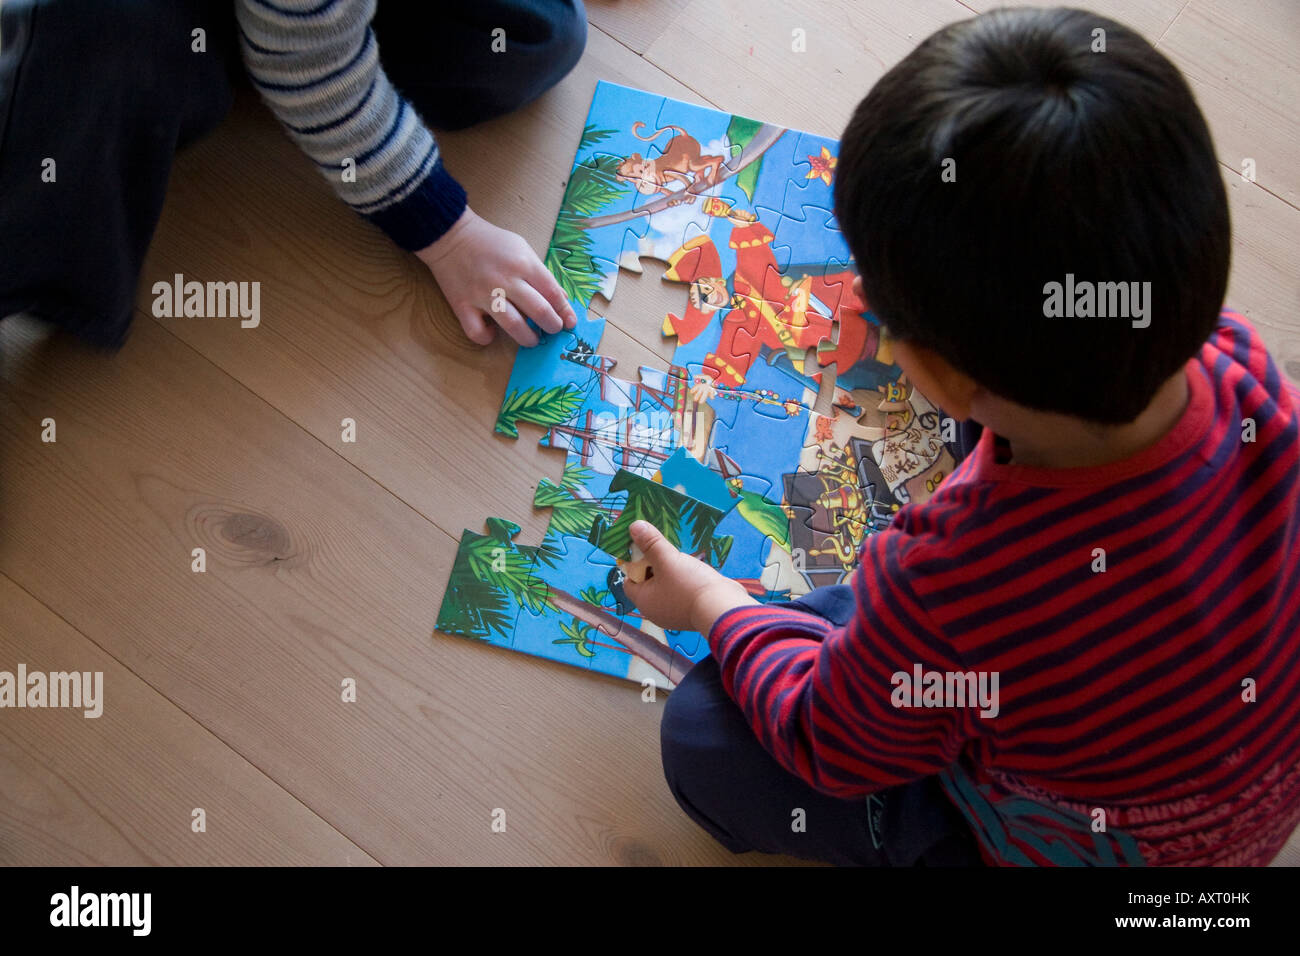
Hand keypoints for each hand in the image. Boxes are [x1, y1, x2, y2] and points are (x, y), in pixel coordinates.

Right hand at [416, 207, 575, 346]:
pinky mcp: (462, 305)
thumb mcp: (522, 249)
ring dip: (528, 338)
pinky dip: (487, 338)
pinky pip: (477, 332)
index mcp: (523, 264)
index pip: (553, 293)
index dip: (565, 311)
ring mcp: (483, 295)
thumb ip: (541, 274)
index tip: (569, 322)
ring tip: (532, 339)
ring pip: (513, 326)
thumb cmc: (491, 242)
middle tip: (552, 329)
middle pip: (539, 312)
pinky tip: (492, 332)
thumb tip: (560, 298)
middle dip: (552, 325)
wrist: (451, 235)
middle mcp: (505, 281)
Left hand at [622, 520, 754, 633]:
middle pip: (648, 582)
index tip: (644, 548)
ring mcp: (675, 612)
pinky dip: (684, 580)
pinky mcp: (691, 610)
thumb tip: (634, 527)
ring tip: (678, 554)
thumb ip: (650, 543)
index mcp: (644, 601)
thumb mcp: (667, 560)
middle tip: (663, 548)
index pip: (629, 581)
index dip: (634, 564)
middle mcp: (656, 610)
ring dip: (671, 571)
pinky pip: (681, 591)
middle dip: (654, 564)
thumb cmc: (689, 585)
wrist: (722, 608)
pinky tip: (692, 567)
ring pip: (667, 585)